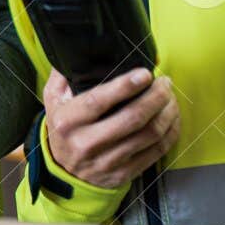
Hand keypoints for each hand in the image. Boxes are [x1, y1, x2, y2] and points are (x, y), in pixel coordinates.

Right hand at [43, 68, 177, 188]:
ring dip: (167, 112)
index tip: (144, 73)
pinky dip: (170, 131)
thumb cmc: (63, 129)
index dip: (125, 86)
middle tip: (164, 82)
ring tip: (170, 97)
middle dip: (156, 96)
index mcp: (68, 121)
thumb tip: (77, 50)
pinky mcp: (124, 173)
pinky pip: (157, 151)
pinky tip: (171, 117)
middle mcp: (86, 143)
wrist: (64, 173)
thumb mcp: (53, 100)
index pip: (98, 101)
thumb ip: (63, 75)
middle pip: (132, 118)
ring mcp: (107, 161)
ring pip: (149, 134)